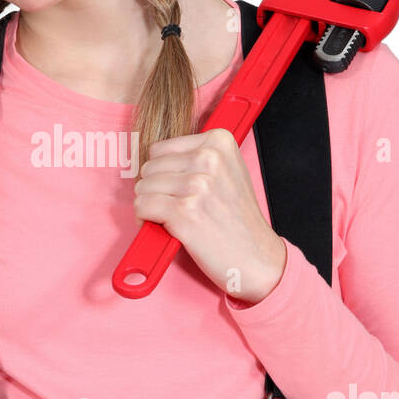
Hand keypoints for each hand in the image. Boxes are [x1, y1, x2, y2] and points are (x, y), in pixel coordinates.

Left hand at [132, 129, 286, 303]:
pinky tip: (164, 226)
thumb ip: (197, 159)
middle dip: (154, 189)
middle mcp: (208, 159)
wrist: (257, 256)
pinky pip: (142, 206)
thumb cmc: (240, 219)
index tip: (175, 187)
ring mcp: (196, 185)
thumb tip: (156, 161)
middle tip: (173, 205)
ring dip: (149, 205)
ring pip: (143, 187)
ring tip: (171, 217)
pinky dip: (145, 219)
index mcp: (219, 142)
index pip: (161, 149)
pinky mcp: (183, 212)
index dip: (163, 172)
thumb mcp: (229, 171)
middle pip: (150, 167)